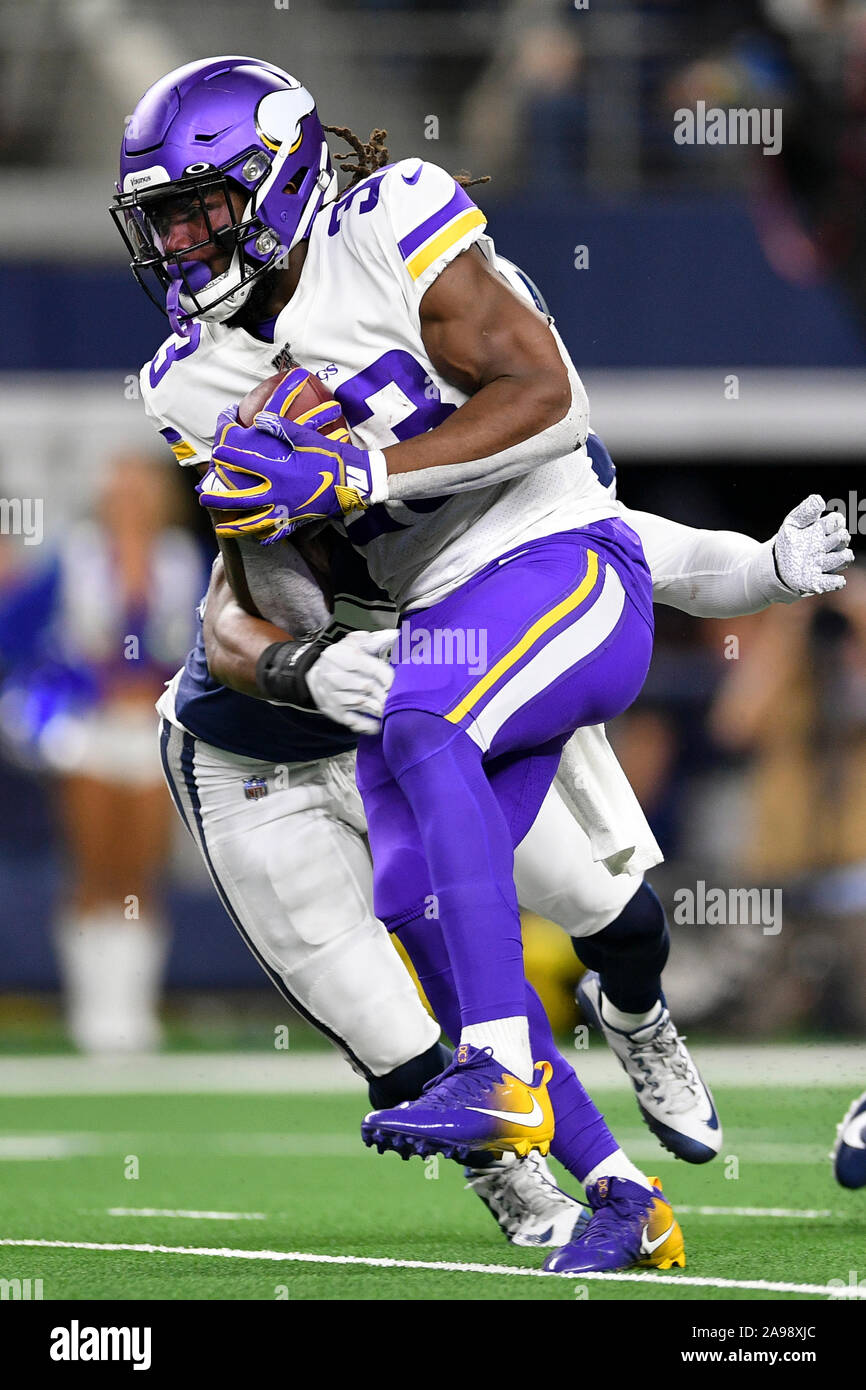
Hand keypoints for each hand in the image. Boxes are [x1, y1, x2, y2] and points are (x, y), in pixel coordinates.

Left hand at [197, 400, 387, 543]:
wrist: (353, 481)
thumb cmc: (329, 456)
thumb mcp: (305, 436)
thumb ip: (279, 427)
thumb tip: (257, 418)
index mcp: (277, 470)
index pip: (243, 461)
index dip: (227, 455)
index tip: (216, 452)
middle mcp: (277, 493)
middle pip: (239, 498)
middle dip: (218, 497)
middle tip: (202, 496)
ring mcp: (286, 510)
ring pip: (254, 522)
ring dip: (235, 526)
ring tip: (220, 527)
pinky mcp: (297, 520)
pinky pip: (278, 533)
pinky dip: (266, 538)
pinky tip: (257, 539)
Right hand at [306, 629, 397, 734]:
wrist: (313, 674)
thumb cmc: (339, 658)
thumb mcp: (351, 643)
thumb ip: (372, 640)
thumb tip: (394, 635)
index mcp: (344, 657)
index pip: (370, 667)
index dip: (386, 676)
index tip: (395, 682)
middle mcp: (337, 676)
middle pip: (367, 687)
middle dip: (385, 693)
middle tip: (397, 698)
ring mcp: (334, 696)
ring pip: (362, 704)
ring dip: (379, 708)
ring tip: (391, 709)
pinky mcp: (334, 711)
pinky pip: (353, 721)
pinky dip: (367, 725)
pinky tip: (378, 725)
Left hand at [773, 495, 852, 595]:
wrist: (775, 564)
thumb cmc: (789, 541)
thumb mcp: (793, 523)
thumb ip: (806, 511)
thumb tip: (819, 500)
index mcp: (823, 530)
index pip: (836, 522)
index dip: (835, 522)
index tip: (828, 523)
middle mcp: (828, 546)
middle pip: (843, 539)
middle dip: (839, 538)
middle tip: (825, 540)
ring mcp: (825, 564)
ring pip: (843, 558)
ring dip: (838, 557)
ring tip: (822, 556)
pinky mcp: (818, 581)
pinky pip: (835, 581)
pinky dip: (836, 581)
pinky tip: (832, 577)